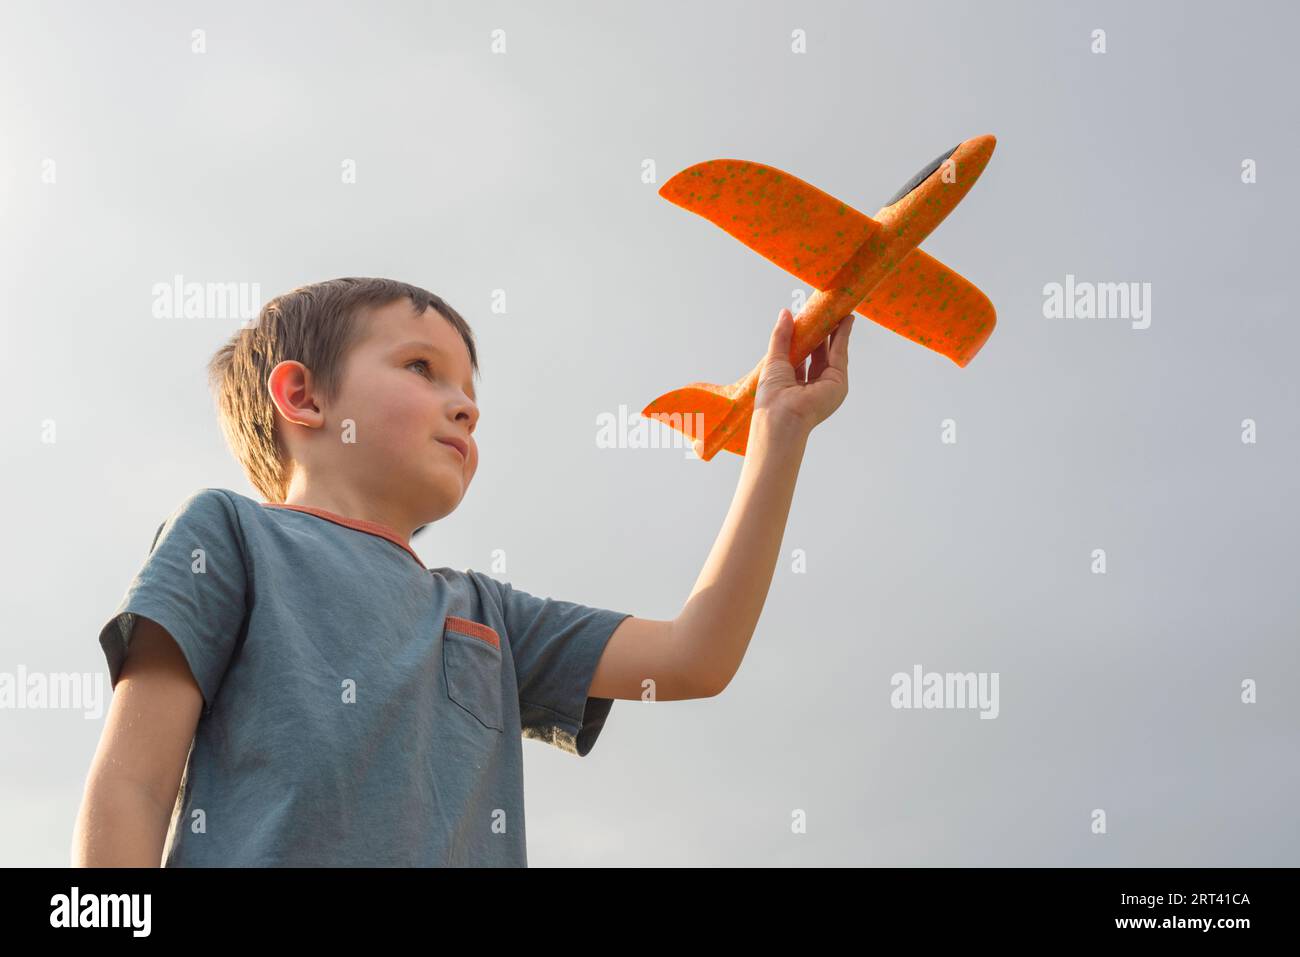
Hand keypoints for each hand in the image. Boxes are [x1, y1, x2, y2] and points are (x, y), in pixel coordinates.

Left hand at [753, 308, 853, 431]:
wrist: (781, 417)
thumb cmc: (772, 397)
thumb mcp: (774, 360)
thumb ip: (781, 336)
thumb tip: (785, 312)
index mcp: (794, 384)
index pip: (803, 357)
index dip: (807, 338)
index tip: (811, 320)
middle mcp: (812, 386)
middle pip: (820, 353)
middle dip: (824, 332)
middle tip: (827, 312)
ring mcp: (827, 385)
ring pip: (832, 352)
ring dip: (836, 331)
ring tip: (838, 310)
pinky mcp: (838, 382)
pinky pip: (840, 353)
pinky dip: (843, 336)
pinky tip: (845, 321)